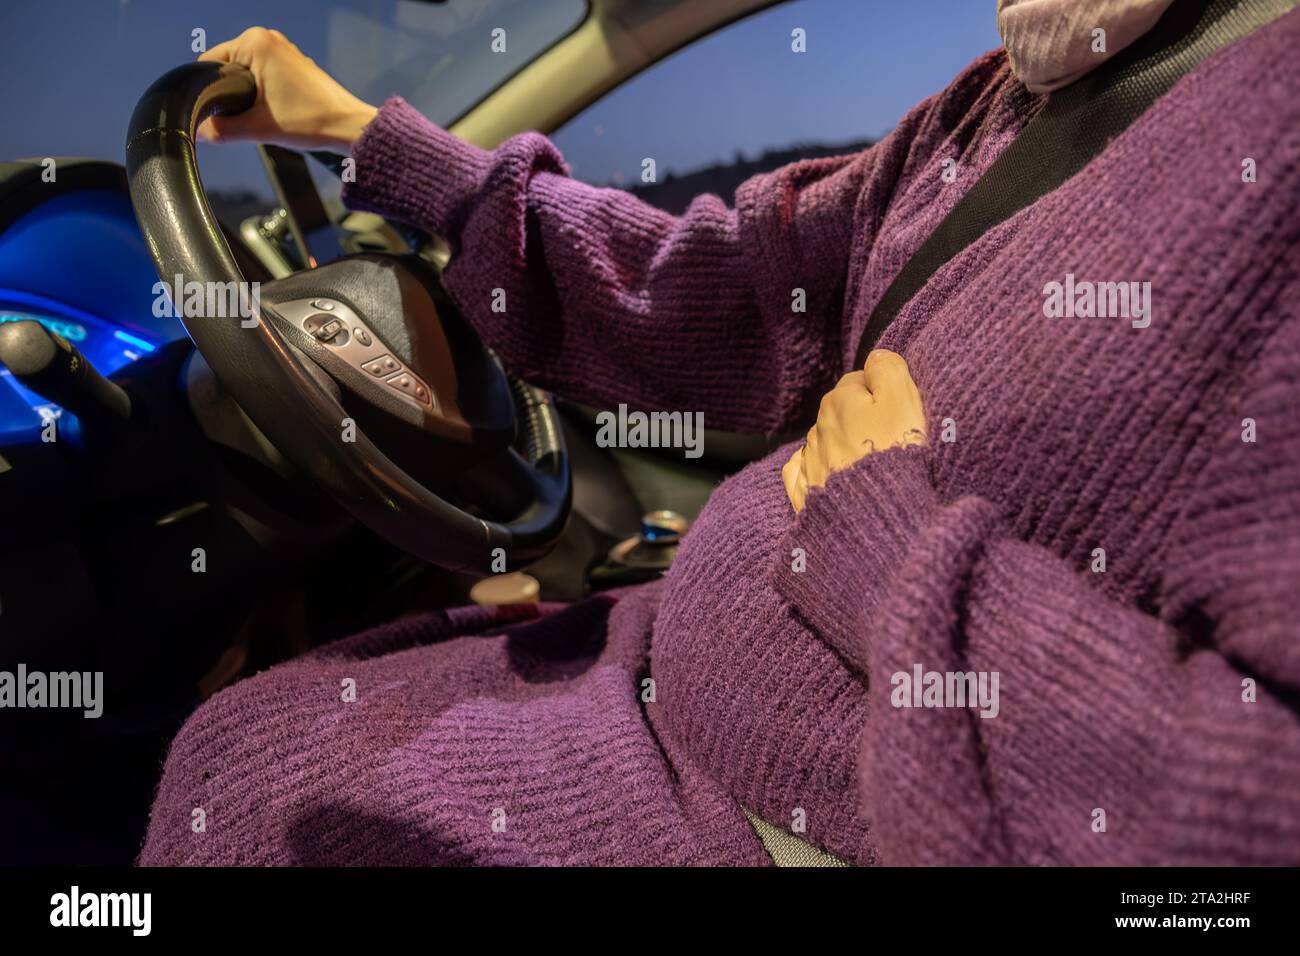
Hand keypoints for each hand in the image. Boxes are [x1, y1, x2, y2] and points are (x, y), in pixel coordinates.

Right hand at [195, 27, 377, 149]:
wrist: (348, 127)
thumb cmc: (311, 121)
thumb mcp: (257, 128)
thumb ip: (221, 129)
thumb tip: (198, 132)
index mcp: (254, 42)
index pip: (210, 63)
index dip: (208, 91)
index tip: (217, 113)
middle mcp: (267, 37)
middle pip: (227, 69)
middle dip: (229, 95)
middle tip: (247, 118)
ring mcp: (282, 49)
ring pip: (245, 74)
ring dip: (246, 96)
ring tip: (263, 116)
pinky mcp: (292, 63)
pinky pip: (262, 76)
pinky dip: (261, 94)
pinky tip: (273, 111)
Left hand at [782, 349, 925, 512]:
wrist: (877, 514)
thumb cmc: (895, 455)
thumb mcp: (903, 399)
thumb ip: (888, 369)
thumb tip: (875, 356)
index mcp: (838, 401)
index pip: (858, 381)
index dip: (882, 392)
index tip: (899, 409)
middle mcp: (817, 428)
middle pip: (841, 412)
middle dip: (861, 418)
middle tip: (891, 438)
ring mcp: (809, 462)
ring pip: (824, 441)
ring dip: (843, 445)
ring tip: (871, 463)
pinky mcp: (804, 494)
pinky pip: (803, 471)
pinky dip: (813, 468)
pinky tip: (829, 474)